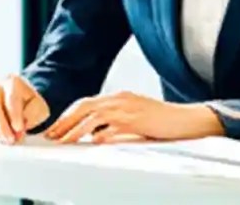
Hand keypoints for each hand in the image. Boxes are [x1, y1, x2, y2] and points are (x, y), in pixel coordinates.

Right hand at [0, 74, 49, 143]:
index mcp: (13, 82)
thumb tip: (17, 129)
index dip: (14, 115)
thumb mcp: (40, 108)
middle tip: (11, 140)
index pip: (11, 97)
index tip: (19, 129)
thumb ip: (32, 116)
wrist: (22, 104)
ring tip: (3, 140)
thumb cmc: (31, 105)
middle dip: (2, 126)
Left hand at [45, 91, 224, 143]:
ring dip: (76, 129)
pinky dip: (101, 134)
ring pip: (93, 116)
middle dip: (65, 121)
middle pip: (84, 106)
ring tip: (64, 141)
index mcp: (117, 97)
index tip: (56, 128)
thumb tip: (95, 137)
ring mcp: (127, 108)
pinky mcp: (137, 120)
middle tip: (52, 135)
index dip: (68, 115)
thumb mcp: (134, 119)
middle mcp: (119, 99)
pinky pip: (113, 126)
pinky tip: (92, 142)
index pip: (85, 103)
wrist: (187, 119)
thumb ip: (114, 124)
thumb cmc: (162, 122)